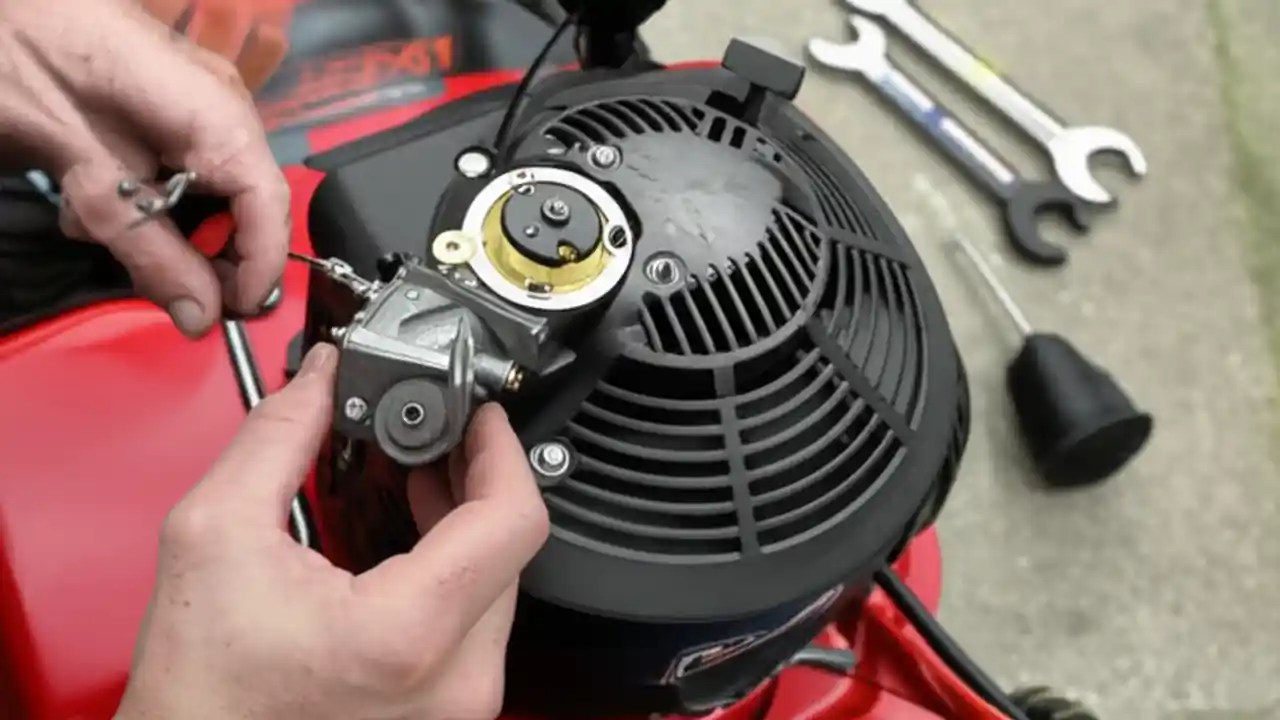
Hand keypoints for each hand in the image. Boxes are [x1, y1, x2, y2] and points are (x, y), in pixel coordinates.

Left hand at [0, 0, 289, 336]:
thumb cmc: (29, 58)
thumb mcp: (86, 170)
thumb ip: (147, 245)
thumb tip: (199, 316)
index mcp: (219, 119)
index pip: (270, 210)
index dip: (257, 271)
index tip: (227, 316)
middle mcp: (222, 111)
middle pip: (242, 209)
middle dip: (197, 252)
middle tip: (154, 284)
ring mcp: (197, 108)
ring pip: (204, 196)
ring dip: (153, 226)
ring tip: (91, 220)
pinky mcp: (166, 111)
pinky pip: (177, 172)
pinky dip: (136, 197)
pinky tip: (85, 192)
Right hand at [116, 344, 550, 719]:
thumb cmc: (198, 691)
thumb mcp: (217, 536)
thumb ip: (279, 438)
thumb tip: (322, 379)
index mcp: (409, 631)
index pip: (512, 518)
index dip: (501, 449)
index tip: (481, 415)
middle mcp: (455, 680)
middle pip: (511, 547)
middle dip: (477, 476)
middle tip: (438, 430)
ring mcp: (458, 704)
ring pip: (501, 583)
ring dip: (468, 518)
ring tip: (423, 469)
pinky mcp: (449, 712)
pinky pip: (480, 621)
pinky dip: (457, 565)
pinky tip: (421, 528)